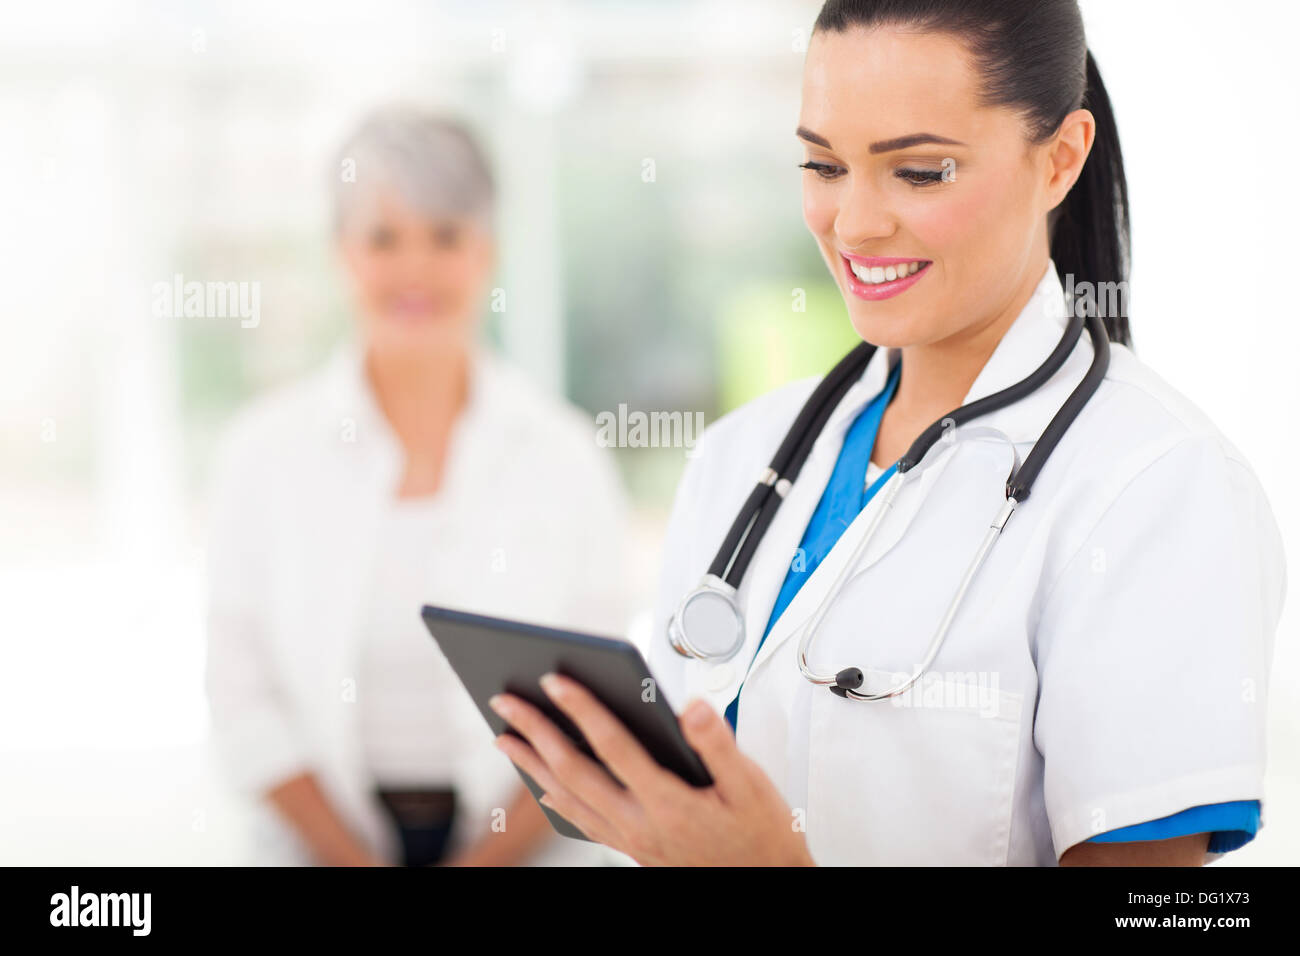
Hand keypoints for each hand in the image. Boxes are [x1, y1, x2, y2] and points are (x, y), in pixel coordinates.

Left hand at [488, 673, 814, 866]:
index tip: (554, 680)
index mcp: (669, 803)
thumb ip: (718, 743)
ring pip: (569, 799)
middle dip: (535, 732)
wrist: (766, 884)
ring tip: (505, 737)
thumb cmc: (761, 833)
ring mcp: (632, 840)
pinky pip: (583, 823)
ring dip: (532, 765)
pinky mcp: (633, 850)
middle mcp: (641, 825)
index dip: (582, 710)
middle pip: (574, 772)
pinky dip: (557, 801)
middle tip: (505, 699)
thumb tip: (690, 708)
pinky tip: (543, 788)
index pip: (613, 747)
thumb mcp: (753, 784)